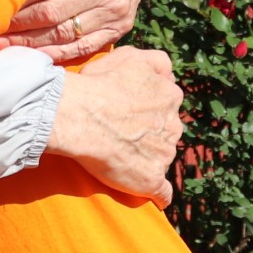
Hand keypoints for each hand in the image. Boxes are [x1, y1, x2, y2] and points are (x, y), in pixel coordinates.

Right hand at [45, 46, 182, 206]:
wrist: (79, 117)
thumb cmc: (98, 85)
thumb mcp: (130, 55)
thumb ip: (156, 62)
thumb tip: (167, 71)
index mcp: (170, 95)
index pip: (167, 101)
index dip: (148, 105)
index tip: (129, 109)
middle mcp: (173, 124)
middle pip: (167, 129)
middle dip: (151, 131)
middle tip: (122, 132)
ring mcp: (164, 153)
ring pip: (163, 155)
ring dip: (149, 156)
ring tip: (122, 156)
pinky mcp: (152, 179)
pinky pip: (162, 192)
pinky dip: (158, 194)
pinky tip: (152, 196)